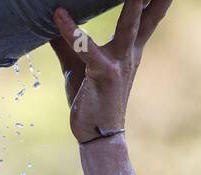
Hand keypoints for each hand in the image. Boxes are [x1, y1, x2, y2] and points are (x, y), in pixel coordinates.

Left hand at [49, 0, 171, 143]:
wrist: (97, 135)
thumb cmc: (90, 99)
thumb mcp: (76, 65)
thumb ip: (67, 42)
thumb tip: (52, 21)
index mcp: (130, 48)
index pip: (149, 15)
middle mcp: (130, 53)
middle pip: (147, 16)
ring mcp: (119, 63)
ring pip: (129, 26)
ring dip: (132, 6)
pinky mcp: (103, 74)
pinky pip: (86, 47)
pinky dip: (72, 31)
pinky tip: (58, 14)